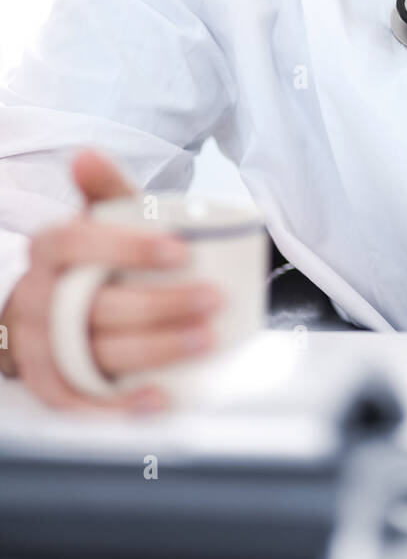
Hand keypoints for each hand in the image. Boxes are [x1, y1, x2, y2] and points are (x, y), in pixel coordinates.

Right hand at [0, 150, 223, 410]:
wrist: (41, 310)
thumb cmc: (85, 261)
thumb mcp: (96, 220)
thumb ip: (105, 188)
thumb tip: (87, 154)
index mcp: (50, 250)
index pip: (78, 243)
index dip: (128, 249)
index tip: (181, 251)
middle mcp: (40, 298)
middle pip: (97, 306)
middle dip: (161, 305)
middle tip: (214, 299)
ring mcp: (42, 345)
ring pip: (96, 353)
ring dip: (156, 350)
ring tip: (206, 340)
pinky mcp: (51, 384)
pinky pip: (79, 400)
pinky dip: (119, 404)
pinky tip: (160, 396)